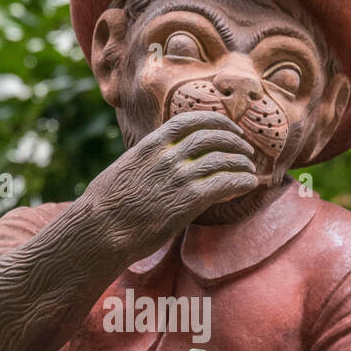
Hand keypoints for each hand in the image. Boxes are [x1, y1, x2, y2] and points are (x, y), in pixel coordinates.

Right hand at [84, 110, 257, 258]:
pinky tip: (248, 183)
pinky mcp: (188, 201)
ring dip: (241, 162)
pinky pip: (225, 183)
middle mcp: (167, 156)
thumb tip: (153, 163)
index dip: (216, 121)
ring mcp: (178, 177)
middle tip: (246, 149)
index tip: (229, 127)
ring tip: (250, 169)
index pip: (190, 120)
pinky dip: (241, 180)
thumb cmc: (106, 206)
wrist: (100, 230)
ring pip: (222, 159)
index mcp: (150, 145)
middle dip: (234, 140)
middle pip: (212, 137)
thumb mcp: (124, 170)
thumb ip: (145, 162)